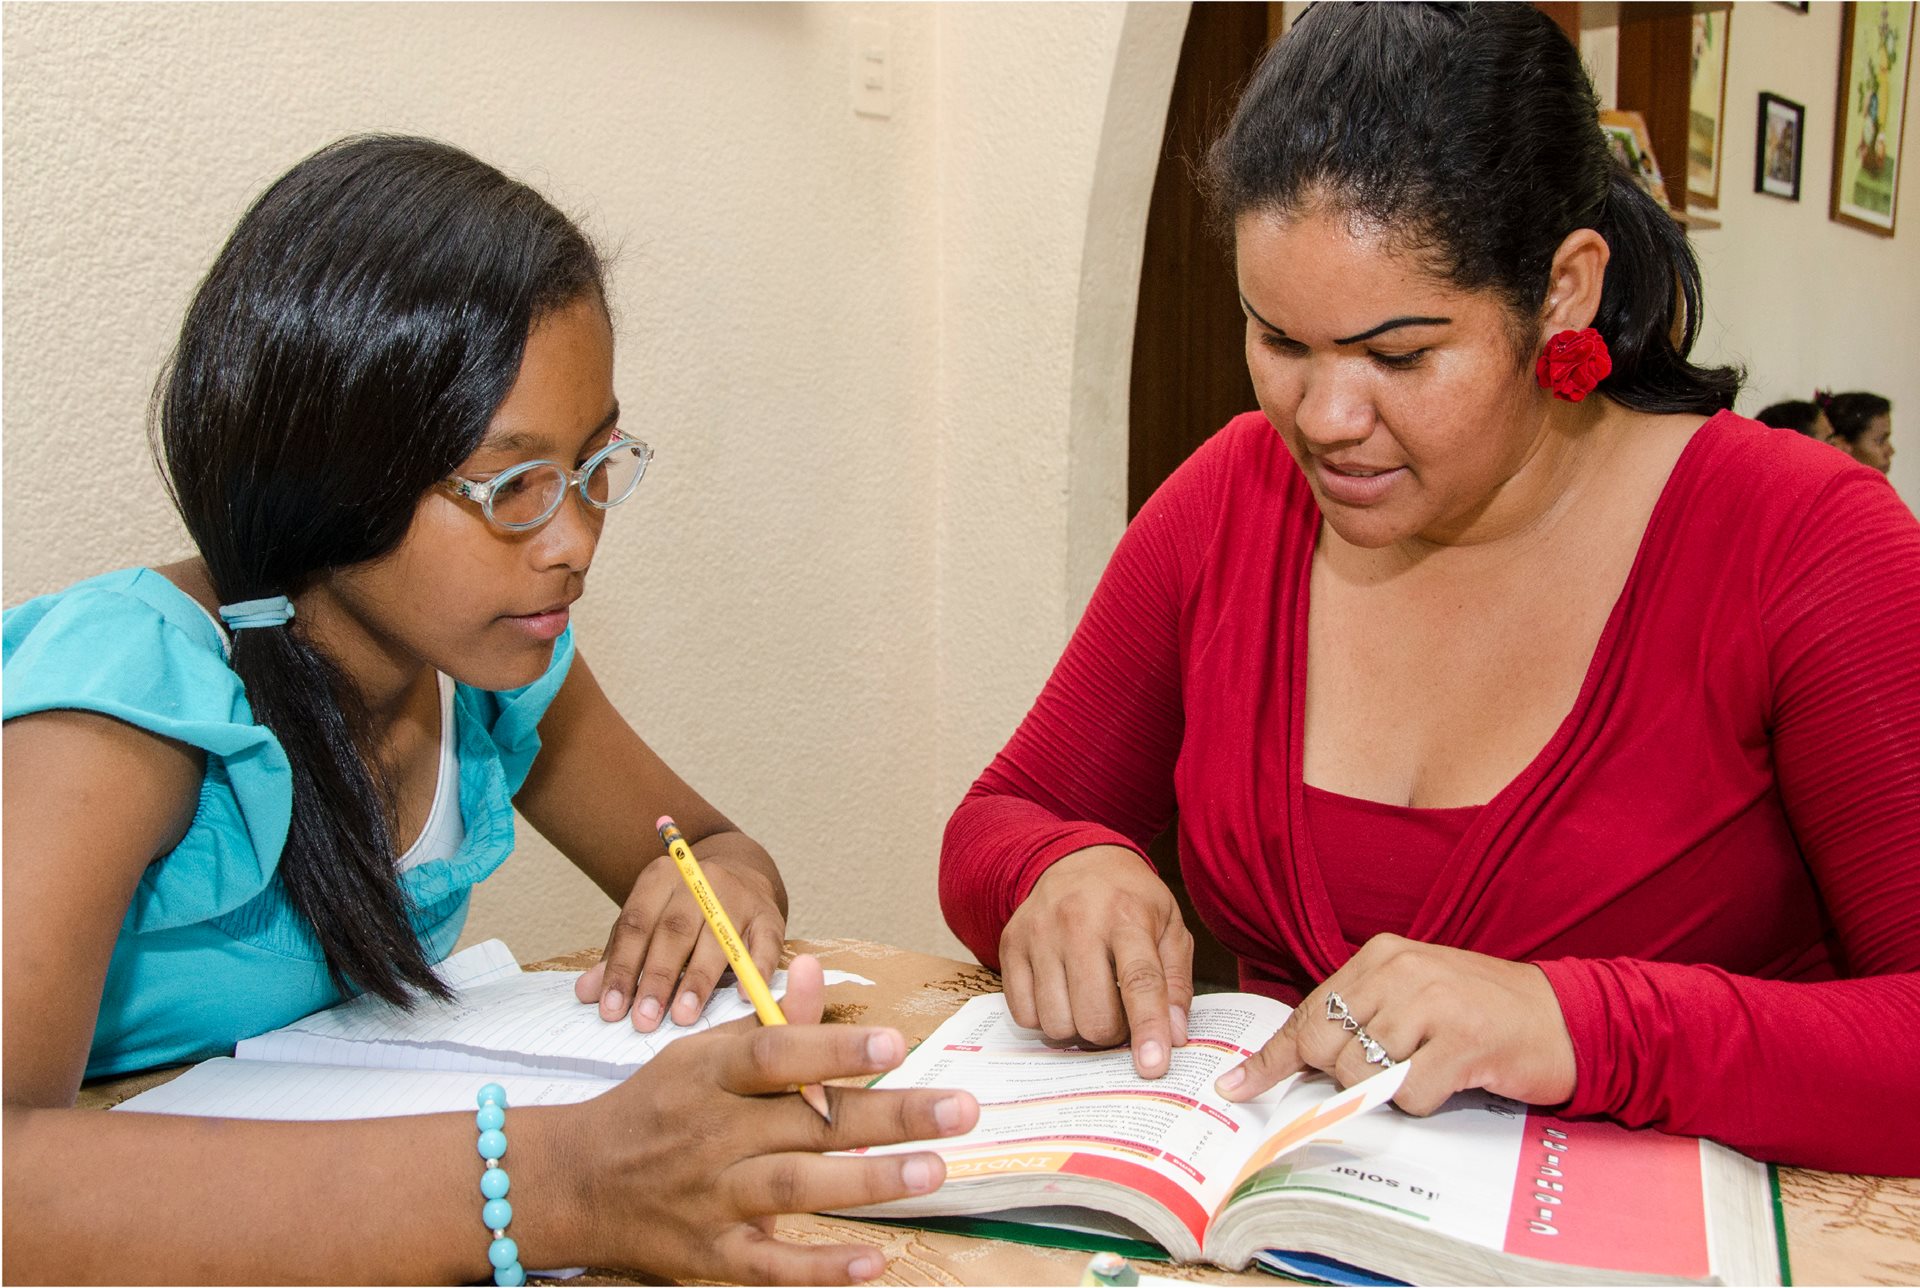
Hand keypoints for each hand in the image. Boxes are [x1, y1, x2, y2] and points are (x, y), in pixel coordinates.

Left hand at [574, 844, 784, 1030]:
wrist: (739, 876)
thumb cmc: (682, 910)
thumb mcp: (647, 921)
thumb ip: (619, 955)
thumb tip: (587, 993)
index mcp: (661, 878)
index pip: (636, 925)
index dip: (621, 968)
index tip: (611, 1008)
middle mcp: (700, 881)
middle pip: (674, 932)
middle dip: (657, 979)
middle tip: (644, 1019)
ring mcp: (738, 897)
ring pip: (716, 941)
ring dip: (698, 982)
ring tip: (682, 1017)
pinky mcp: (769, 916)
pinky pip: (765, 946)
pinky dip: (756, 972)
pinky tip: (743, 999)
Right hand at [575, 955, 981, 1284]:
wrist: (575, 1181)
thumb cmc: (656, 1107)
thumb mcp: (701, 1054)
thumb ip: (769, 1022)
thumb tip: (814, 968)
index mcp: (712, 1074)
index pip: (775, 1055)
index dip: (832, 1047)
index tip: (894, 1041)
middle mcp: (713, 1132)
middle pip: (808, 1122)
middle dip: (889, 1115)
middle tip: (960, 1110)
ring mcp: (711, 1196)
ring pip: (796, 1187)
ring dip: (869, 1180)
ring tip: (934, 1170)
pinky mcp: (710, 1253)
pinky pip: (770, 1264)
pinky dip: (820, 1268)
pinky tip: (875, 1262)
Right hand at [998, 845, 1194, 1077]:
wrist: (1078, 860)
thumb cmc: (1131, 902)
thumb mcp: (1170, 929)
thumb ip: (1176, 983)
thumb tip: (1174, 1037)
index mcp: (1127, 916)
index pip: (1140, 982)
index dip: (1148, 1029)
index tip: (1153, 1067)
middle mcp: (1077, 922)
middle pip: (1093, 1016)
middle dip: (1111, 1033)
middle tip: (1118, 1015)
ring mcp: (1038, 934)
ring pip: (1056, 1023)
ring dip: (1077, 1029)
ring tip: (1088, 1001)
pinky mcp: (1009, 945)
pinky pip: (1023, 1015)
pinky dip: (1045, 1019)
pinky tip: (1061, 994)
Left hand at [1214, 934, 1577, 1113]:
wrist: (1568, 1018)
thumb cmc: (1484, 1015)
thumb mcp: (1415, 999)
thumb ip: (1363, 1017)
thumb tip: (1302, 1060)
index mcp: (1383, 955)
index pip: (1308, 1012)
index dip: (1272, 1056)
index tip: (1238, 1086)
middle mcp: (1401, 970)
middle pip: (1326, 1045)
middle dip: (1343, 1074)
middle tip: (1390, 1069)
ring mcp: (1431, 1003)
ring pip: (1361, 1071)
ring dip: (1390, 1087)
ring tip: (1432, 1064)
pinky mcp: (1461, 1040)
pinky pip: (1408, 1093)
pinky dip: (1425, 1099)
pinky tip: (1455, 1076)